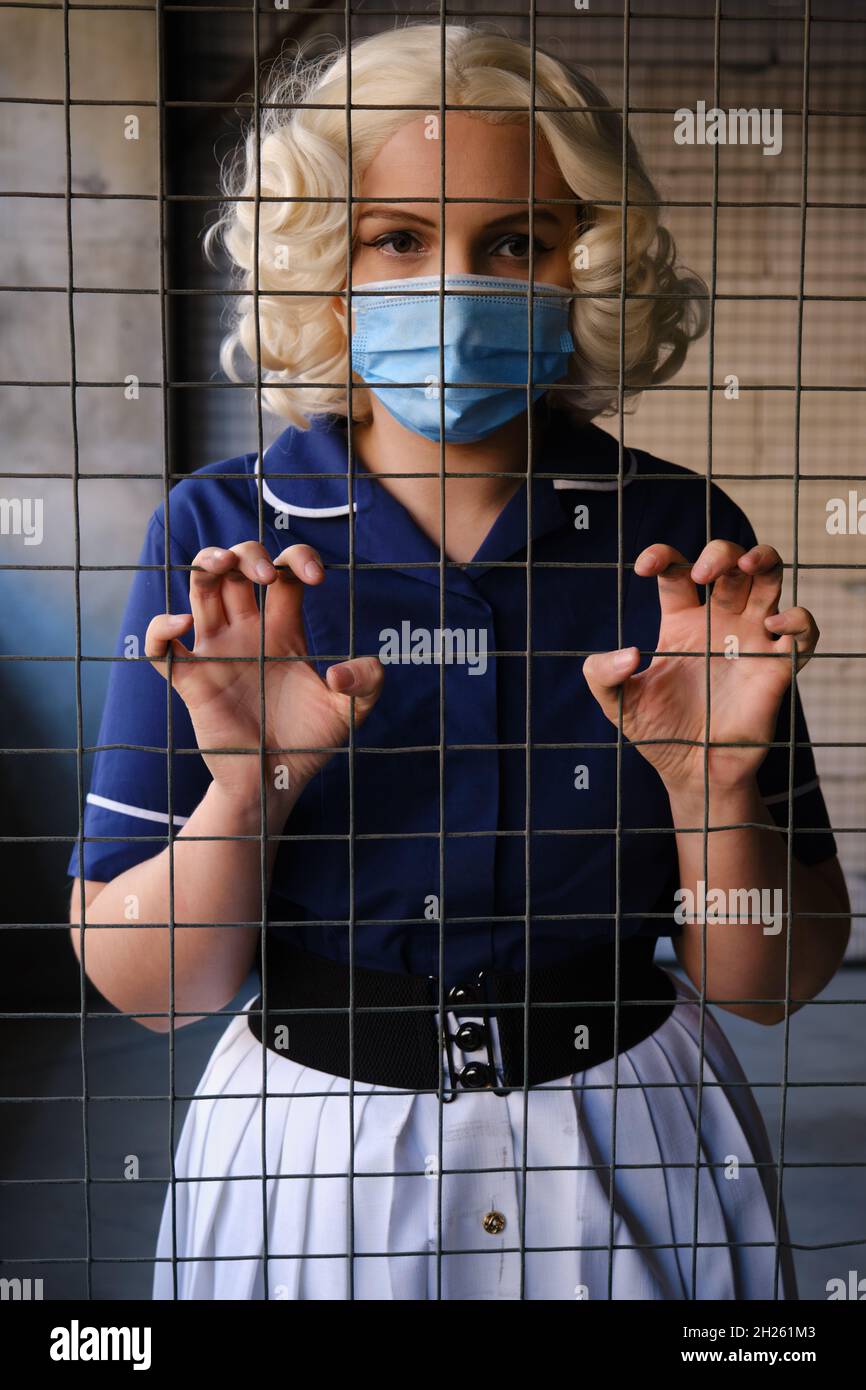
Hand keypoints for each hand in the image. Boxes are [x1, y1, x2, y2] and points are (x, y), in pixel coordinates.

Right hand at [144, 541, 383, 805]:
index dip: (297, 559)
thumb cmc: (311, 743)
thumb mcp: (352, 712)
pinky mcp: (192, 682)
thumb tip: (338, 671)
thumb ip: (367, 684)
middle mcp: (247, 633)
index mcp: (283, 630)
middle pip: (236, 567)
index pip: (284, 574)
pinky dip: (160, 629)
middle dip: (247, 554)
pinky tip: (183, 625)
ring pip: (199, 588)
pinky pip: (159, 649)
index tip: (317, 578)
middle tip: (267, 576)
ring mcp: (216, 653)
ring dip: (205, 564)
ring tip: (221, 566)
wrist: (277, 783)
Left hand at [583, 540, 818, 795]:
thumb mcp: (616, 703)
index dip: (663, 556)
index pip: (677, 572)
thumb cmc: (657, 734)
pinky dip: (798, 619)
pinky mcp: (778, 666)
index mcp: (680, 623)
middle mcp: (719, 623)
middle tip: (703, 573)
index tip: (645, 567)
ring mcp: (751, 640)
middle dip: (721, 553)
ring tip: (749, 565)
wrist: (693, 773)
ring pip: (770, 580)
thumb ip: (602, 675)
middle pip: (731, 564)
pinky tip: (774, 626)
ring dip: (764, 560)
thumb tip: (626, 653)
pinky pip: (803, 632)